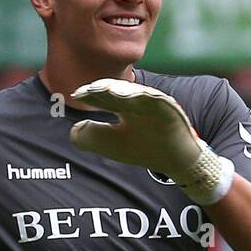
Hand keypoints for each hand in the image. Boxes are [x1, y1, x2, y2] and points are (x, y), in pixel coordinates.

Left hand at [68, 79, 232, 204]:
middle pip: (119, 92)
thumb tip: (75, 129)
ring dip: (123, 90)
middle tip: (89, 90)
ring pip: (137, 93)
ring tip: (109, 90)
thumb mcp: (111, 146)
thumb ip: (91, 138)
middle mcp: (138, 102)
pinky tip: (135, 96)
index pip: (104, 97)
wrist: (175, 161)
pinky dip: (148, 97)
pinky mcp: (171, 111)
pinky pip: (159, 101)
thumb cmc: (144, 149)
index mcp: (123, 106)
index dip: (91, 95)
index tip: (77, 95)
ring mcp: (155, 104)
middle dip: (104, 89)